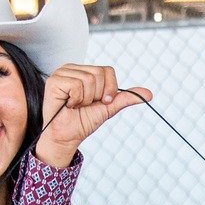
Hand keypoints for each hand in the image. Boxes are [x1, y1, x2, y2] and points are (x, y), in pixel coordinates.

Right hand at [34, 66, 151, 168]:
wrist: (68, 136)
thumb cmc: (84, 121)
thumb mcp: (109, 107)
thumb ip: (126, 98)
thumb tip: (149, 94)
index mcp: (84, 71)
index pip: (108, 70)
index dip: (109, 89)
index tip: (99, 102)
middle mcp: (72, 68)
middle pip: (99, 74)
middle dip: (97, 95)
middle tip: (83, 105)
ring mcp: (62, 72)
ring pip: (88, 79)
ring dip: (85, 99)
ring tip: (75, 105)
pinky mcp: (54, 80)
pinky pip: (76, 85)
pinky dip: (76, 99)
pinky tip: (68, 104)